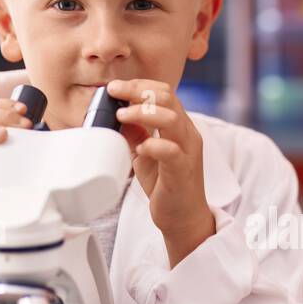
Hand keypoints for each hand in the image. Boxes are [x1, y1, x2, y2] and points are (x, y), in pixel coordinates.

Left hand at [106, 79, 215, 266]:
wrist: (183, 218)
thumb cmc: (166, 186)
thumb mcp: (145, 155)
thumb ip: (136, 134)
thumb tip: (117, 115)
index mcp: (179, 127)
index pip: (164, 92)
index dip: (140, 85)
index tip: (115, 87)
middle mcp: (187, 134)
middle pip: (168, 97)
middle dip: (138, 91)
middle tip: (115, 93)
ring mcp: (188, 152)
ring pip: (171, 118)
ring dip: (142, 113)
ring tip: (121, 117)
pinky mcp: (183, 171)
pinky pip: (170, 150)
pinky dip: (152, 145)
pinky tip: (139, 148)